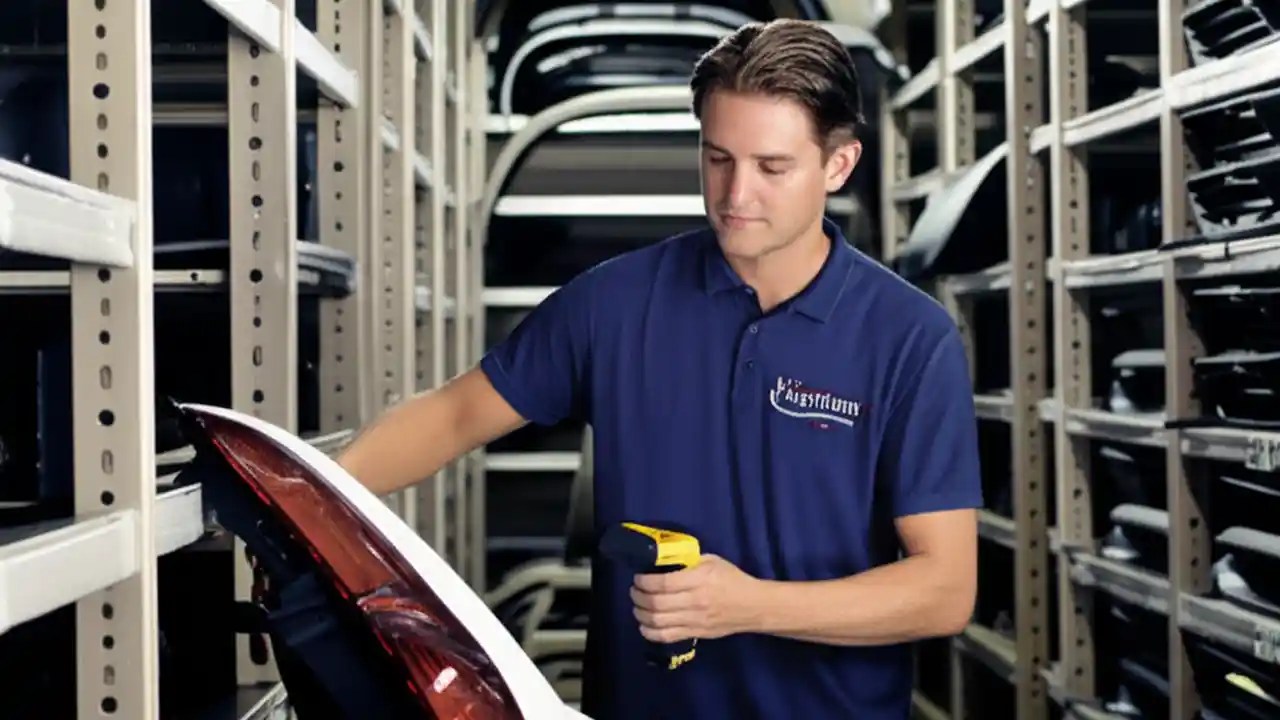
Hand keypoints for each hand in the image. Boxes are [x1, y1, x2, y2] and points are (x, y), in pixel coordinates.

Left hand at [629, 554, 760, 643]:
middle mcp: (694, 602)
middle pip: (656, 603)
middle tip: (634, 591)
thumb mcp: (712, 561)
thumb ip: (688, 561)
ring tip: (637, 606)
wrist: (754, 606)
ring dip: (641, 614)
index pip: (662, 583)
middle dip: (638, 597)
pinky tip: (644, 625)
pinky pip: (666, 636)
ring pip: (657, 622)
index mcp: (699, 580)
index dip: (644, 581)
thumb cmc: (732, 579)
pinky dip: (649, 632)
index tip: (638, 578)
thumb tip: (663, 562)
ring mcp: (694, 620)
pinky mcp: (696, 633)